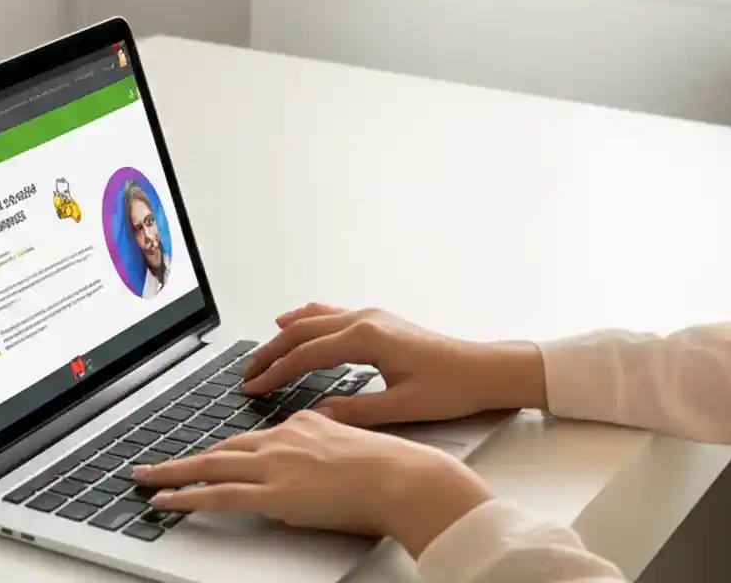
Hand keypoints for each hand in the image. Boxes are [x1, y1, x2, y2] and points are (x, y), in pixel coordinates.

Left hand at [132, 410, 493, 557]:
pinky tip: (166, 501)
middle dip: (185, 457)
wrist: (402, 478)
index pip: (255, 438)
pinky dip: (185, 497)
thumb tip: (315, 470)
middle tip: (155, 465)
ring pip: (211, 465)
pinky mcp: (272, 493)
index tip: (211, 455)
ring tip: (147, 481)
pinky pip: (217, 494)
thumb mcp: (352, 449)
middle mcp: (284, 437)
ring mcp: (275, 464)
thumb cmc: (391, 469)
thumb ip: (326, 453)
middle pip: (223, 446)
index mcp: (305, 424)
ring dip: (174, 473)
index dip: (228, 450)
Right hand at [241, 303, 545, 427]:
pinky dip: (307, 320)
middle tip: (246, 375)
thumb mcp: (400, 407)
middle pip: (303, 332)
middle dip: (270, 353)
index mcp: (367, 338)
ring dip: (285, 336)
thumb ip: (354, 412)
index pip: (307, 354)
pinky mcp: (381, 322)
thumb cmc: (451, 387)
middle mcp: (367, 320)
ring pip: (315, 320)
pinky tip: (293, 322)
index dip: (276, 372)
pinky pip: (332, 315)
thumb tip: (316, 416)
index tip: (254, 389)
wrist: (484, 370)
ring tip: (261, 355)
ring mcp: (374, 317)